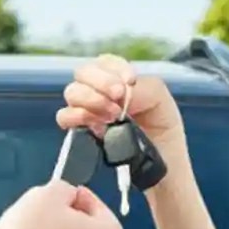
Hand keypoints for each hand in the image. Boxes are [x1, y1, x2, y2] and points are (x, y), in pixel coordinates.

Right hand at [56, 54, 184, 151]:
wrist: (161, 165)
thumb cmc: (163, 134)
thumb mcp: (162, 102)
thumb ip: (145, 87)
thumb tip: (122, 91)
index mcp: (120, 80)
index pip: (107, 62)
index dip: (115, 68)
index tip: (129, 81)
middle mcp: (100, 93)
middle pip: (84, 72)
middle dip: (101, 81)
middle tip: (118, 96)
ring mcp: (88, 112)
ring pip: (72, 92)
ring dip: (91, 99)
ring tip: (113, 115)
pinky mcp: (80, 132)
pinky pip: (64, 116)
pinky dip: (77, 116)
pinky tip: (97, 126)